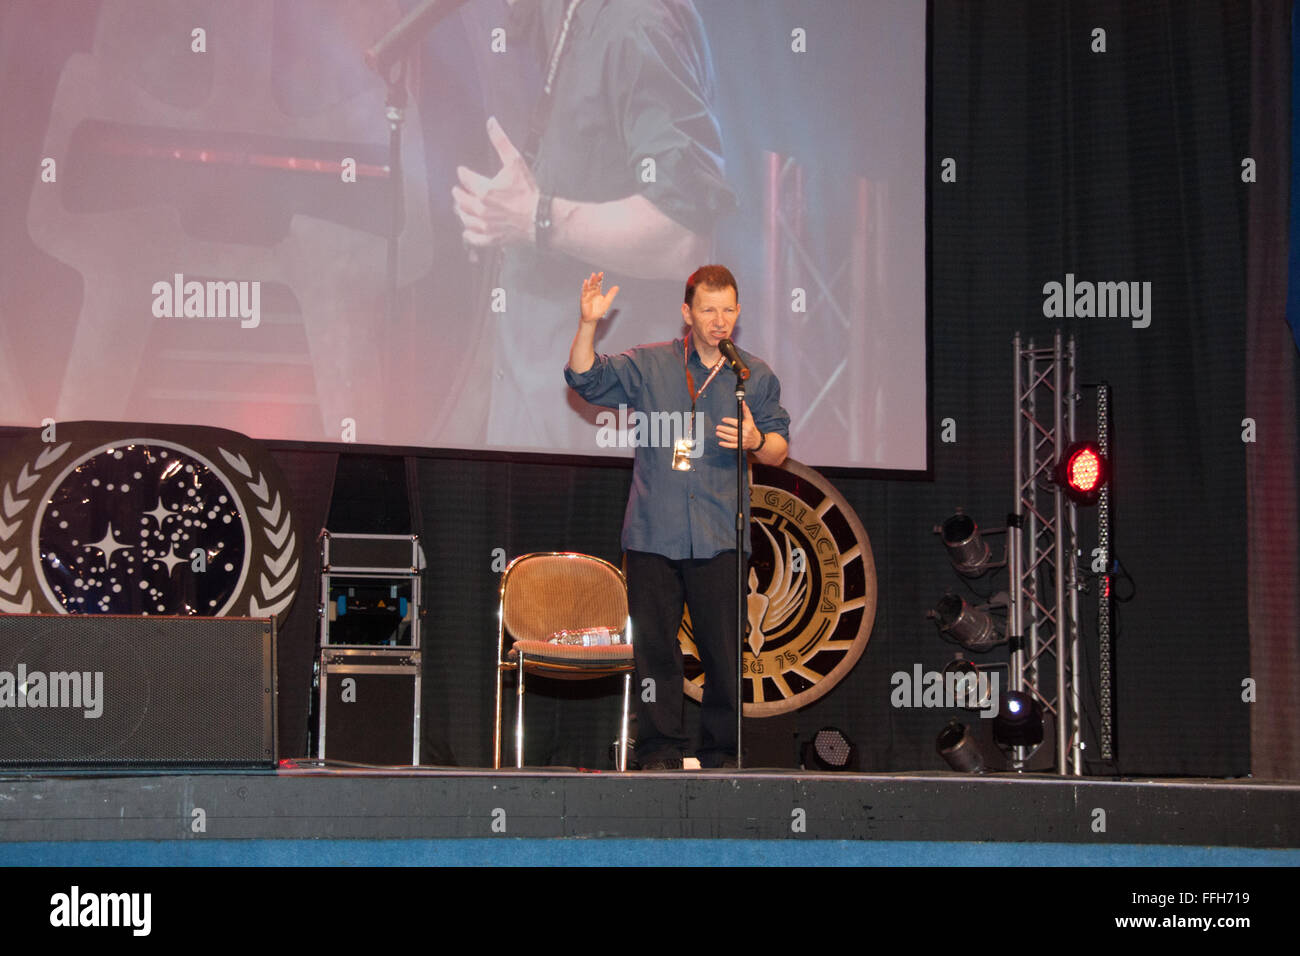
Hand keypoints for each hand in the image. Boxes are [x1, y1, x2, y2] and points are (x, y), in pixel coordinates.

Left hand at [451, 116, 538, 247]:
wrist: (539, 218)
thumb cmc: (528, 192)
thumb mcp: (515, 162)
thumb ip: (501, 142)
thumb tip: (491, 122)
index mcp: (483, 190)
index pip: (464, 179)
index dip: (463, 173)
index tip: (462, 171)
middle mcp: (480, 209)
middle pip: (460, 199)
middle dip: (458, 192)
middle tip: (458, 190)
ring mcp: (484, 225)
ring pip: (463, 217)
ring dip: (461, 210)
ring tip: (461, 206)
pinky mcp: (490, 238)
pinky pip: (472, 238)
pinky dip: (468, 233)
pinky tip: (468, 228)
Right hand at [580, 271, 619, 323]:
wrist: (592, 318)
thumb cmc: (599, 310)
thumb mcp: (607, 302)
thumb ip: (611, 294)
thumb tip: (617, 287)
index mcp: (598, 292)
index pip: (599, 283)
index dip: (600, 278)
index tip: (601, 273)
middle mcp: (592, 292)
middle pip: (594, 284)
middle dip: (595, 279)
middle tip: (597, 274)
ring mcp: (587, 295)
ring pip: (589, 286)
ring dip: (590, 281)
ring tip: (592, 275)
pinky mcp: (584, 298)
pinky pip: (584, 291)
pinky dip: (584, 286)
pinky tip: (585, 281)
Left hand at [717, 400, 759, 450]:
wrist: (756, 440)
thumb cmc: (751, 428)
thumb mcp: (750, 419)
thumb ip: (745, 410)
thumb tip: (742, 402)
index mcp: (747, 427)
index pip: (737, 423)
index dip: (729, 421)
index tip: (723, 419)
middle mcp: (745, 434)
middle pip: (733, 431)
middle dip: (724, 429)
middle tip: (718, 427)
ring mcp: (742, 441)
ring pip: (731, 438)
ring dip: (723, 436)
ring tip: (717, 432)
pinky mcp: (740, 446)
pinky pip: (732, 446)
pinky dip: (725, 445)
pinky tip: (720, 442)